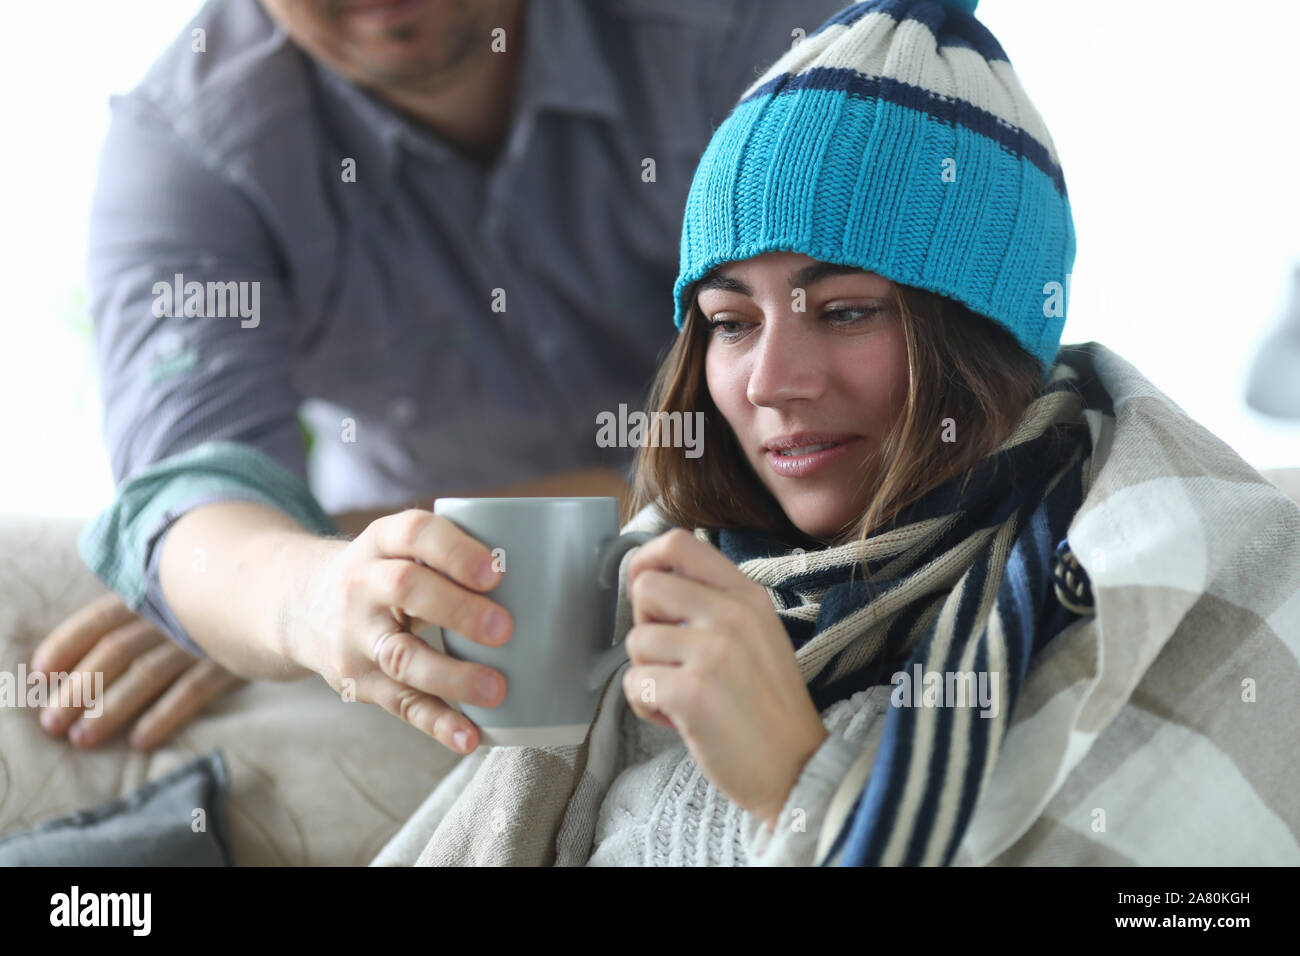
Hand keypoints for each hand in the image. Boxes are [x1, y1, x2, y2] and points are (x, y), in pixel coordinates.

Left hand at [31, 591, 243, 749]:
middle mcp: (177, 612)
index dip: (69, 643)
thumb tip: (111, 643)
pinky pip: (194, 689)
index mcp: (161, 591)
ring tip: (85, 738)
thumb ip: (158, 608)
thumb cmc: (238, 589)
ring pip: (147, 673)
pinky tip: (142, 739)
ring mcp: (205, 635)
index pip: (102, 617)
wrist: (302, 582)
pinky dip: (166, 714)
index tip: (41, 673)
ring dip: (112, 708)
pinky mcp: (234, 658)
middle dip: (80, 688)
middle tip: (53, 723)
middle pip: (117, 651)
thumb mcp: (192, 590)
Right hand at [283, 509, 512, 754]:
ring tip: (497, 689)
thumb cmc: (382, 572)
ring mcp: (355, 636)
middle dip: (458, 610)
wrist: (300, 606)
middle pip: (407, 590)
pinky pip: (400, 704)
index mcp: (380, 541)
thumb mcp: (400, 547)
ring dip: (452, 676)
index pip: (414, 532)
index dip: (455, 551)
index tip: (496, 572)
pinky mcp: (357, 681)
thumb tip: (544, 576)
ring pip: (402, 657)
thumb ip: (451, 554)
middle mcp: (361, 584)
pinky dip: (436, 724)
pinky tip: (469, 737)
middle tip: (504, 629)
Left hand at [621, 529, 828, 828]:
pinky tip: (679, 719)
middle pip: (645, 588)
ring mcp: (712, 652)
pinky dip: (647, 706)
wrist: (798, 767)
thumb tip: (654, 579)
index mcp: (747, 595)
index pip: (679, 543)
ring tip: (683, 696)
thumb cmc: (769, 707)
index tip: (644, 588)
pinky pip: (634, 684)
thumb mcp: (758, 634)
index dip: (646, 560)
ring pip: (635, 641)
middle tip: (672, 658)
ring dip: (648, 674)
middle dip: (645, 626)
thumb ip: (717, 603)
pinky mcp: (691, 692)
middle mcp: (731, 614)